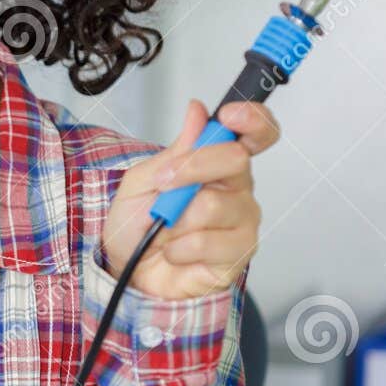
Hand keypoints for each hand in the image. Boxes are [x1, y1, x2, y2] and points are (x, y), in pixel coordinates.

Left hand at [102, 99, 280, 300]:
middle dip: (192, 167)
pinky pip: (207, 242)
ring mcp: (241, 222)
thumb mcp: (142, 181)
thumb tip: (198, 111)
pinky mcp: (238, 255)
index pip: (255, 133)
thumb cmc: (138, 228)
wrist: (129, 274)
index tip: (229, 116)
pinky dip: (178, 248)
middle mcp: (237, 189)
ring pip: (215, 204)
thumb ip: (173, 151)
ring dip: (176, 218)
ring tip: (166, 229)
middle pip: (236, 159)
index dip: (252, 119)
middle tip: (164, 185)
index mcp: (218, 164)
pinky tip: (175, 253)